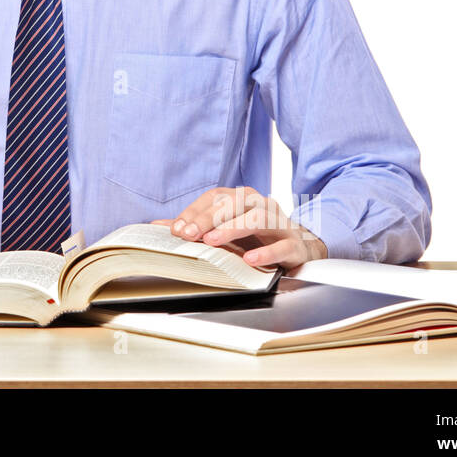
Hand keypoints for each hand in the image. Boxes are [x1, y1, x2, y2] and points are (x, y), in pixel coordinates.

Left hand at [152, 186, 327, 269]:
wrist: (299, 247)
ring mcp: (280, 223)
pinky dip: (267, 251)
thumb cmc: (256, 237)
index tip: (176, 229)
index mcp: (242, 199)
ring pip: (259, 217)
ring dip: (234, 228)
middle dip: (208, 218)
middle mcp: (261, 205)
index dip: (195, 211)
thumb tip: (156, 225)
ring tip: (213, 241)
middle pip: (234, 203)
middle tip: (189, 235)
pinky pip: (283, 245)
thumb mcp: (224, 230)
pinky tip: (251, 259)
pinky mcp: (295, 244)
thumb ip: (194, 227)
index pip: (215, 197)